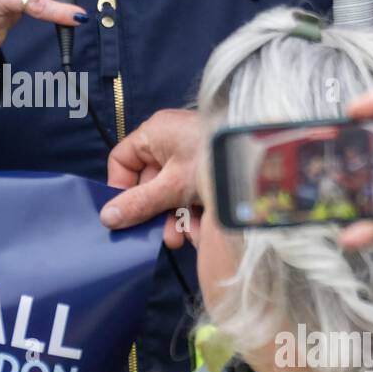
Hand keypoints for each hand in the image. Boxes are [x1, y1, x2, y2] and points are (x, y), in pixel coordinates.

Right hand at [100, 109, 201, 248]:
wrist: (266, 161)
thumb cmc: (213, 162)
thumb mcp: (172, 186)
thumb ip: (139, 204)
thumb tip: (106, 218)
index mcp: (156, 134)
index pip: (123, 160)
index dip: (120, 188)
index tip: (124, 214)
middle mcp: (172, 143)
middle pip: (148, 182)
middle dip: (155, 212)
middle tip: (159, 236)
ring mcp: (192, 157)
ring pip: (171, 193)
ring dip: (175, 218)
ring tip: (183, 238)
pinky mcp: (210, 171)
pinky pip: (192, 194)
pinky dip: (195, 213)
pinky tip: (202, 230)